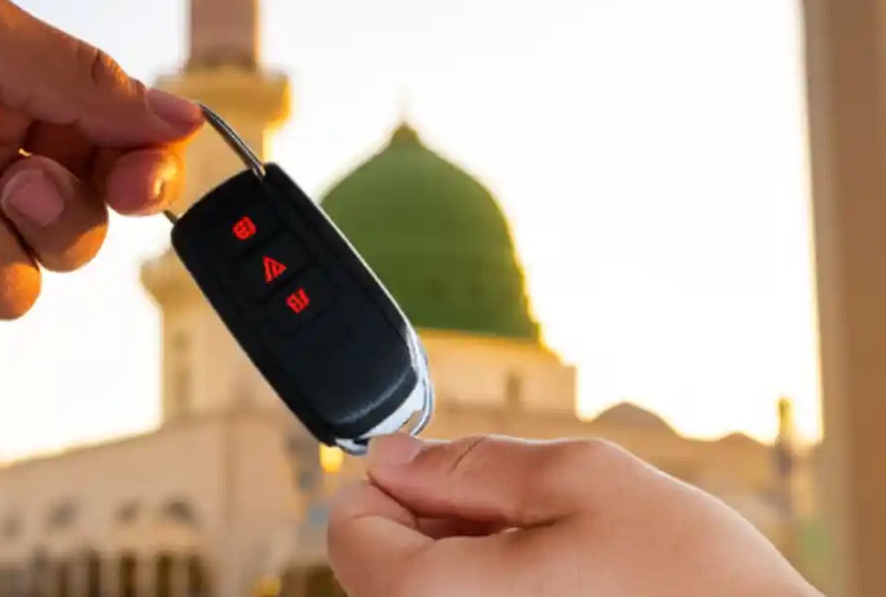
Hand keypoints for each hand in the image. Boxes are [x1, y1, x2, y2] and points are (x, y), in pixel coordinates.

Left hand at [328, 434, 818, 596]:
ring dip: (464, 557)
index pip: (347, 531)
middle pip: (379, 569)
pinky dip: (490, 591)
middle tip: (516, 509)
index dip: (389, 484)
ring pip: (421, 596)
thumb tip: (393, 454)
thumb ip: (466, 464)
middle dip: (431, 520)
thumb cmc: (689, 582)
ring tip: (548, 548)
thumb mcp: (578, 480)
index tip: (442, 472)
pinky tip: (556, 584)